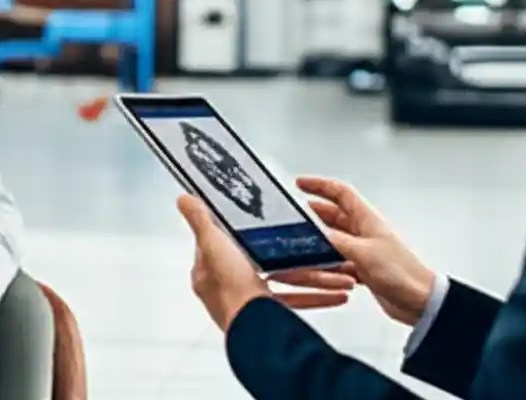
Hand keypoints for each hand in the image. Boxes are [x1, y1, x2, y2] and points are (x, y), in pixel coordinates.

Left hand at [177, 195, 350, 331]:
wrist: (251, 327)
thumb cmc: (230, 288)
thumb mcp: (213, 244)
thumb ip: (201, 221)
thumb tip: (185, 198)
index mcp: (210, 271)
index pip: (226, 243)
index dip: (244, 230)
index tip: (265, 221)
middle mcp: (229, 287)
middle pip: (267, 263)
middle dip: (297, 256)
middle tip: (315, 246)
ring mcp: (250, 302)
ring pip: (287, 282)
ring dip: (316, 277)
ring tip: (340, 272)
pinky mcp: (268, 315)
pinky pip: (296, 302)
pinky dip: (318, 297)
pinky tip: (337, 293)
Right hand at [271, 177, 435, 325]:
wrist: (419, 300)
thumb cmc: (403, 272)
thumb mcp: (364, 252)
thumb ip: (337, 241)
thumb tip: (316, 233)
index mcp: (367, 219)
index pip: (340, 192)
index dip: (320, 185)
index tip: (301, 183)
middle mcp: (364, 231)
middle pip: (334, 213)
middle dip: (314, 211)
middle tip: (296, 212)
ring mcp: (363, 249)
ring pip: (334, 237)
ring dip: (319, 237)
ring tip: (302, 239)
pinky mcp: (363, 268)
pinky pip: (338, 258)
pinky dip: (327, 259)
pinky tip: (320, 264)